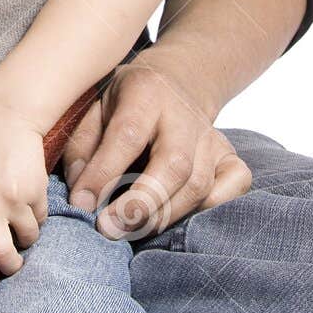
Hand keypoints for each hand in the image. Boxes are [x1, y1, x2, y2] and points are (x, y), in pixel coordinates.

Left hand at [0, 94, 48, 289]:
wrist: (7, 115)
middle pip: (1, 250)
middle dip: (10, 264)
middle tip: (13, 265)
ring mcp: (13, 196)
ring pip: (26, 236)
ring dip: (26, 236)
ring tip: (19, 219)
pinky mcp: (35, 190)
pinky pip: (40, 217)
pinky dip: (37, 215)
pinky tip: (28, 196)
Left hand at [62, 51, 251, 236]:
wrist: (179, 82)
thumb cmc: (128, 103)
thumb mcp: (95, 108)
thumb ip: (82, 148)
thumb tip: (82, 198)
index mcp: (145, 95)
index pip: (128, 135)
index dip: (104, 173)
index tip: (82, 204)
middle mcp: (184, 116)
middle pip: (174, 165)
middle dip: (140, 204)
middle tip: (109, 228)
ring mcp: (212, 138)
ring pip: (198, 186)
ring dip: (162, 217)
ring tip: (130, 230)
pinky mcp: (230, 158)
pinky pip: (231, 189)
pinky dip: (207, 211)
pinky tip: (175, 219)